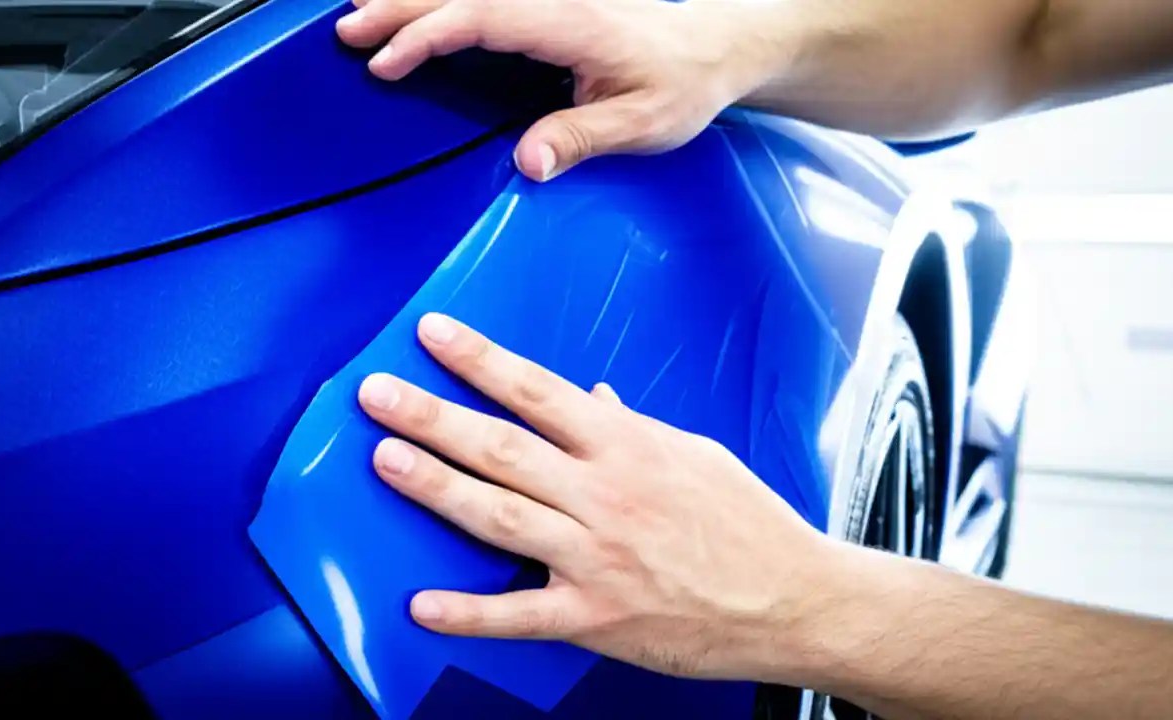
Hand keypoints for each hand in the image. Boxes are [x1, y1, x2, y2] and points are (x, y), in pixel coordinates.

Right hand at [335, 0, 767, 180]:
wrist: (716, 49)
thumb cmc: (682, 85)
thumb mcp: (641, 125)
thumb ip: (580, 139)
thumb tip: (526, 163)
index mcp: (570, 22)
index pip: (481, 16)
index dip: (427, 36)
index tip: (385, 62)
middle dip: (399, 7)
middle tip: (346, 30)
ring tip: (361, 8)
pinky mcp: (551, 3)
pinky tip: (416, 6)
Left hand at [357, 313, 846, 681]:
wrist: (795, 601)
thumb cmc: (749, 524)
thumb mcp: (696, 454)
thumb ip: (633, 426)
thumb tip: (593, 398)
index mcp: (628, 446)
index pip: (538, 390)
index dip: (480, 359)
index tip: (434, 334)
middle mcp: (605, 494)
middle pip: (503, 446)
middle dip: (433, 415)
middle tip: (378, 393)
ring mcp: (597, 557)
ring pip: (500, 516)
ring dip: (436, 487)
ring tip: (386, 460)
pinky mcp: (596, 618)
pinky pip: (520, 615)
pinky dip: (468, 613)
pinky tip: (422, 604)